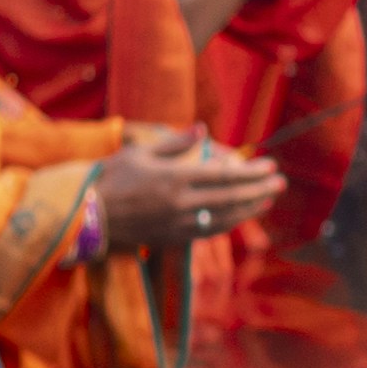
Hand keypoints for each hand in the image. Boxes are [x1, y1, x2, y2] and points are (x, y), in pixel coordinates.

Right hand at [90, 130, 285, 249]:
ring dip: (249, 209)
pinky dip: (229, 223)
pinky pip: (209, 231)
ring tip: (266, 199)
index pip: (225, 175)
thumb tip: (203, 129)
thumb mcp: (141, 152)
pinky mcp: (173, 238)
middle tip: (279, 183)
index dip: (251, 172)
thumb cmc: (111, 178)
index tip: (270, 166)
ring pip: (225, 218)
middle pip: (232, 197)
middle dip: (259, 190)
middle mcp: (182, 204)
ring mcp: (179, 224)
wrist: (87, 216)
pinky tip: (239, 216)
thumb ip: (175, 143)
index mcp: (176, 178)